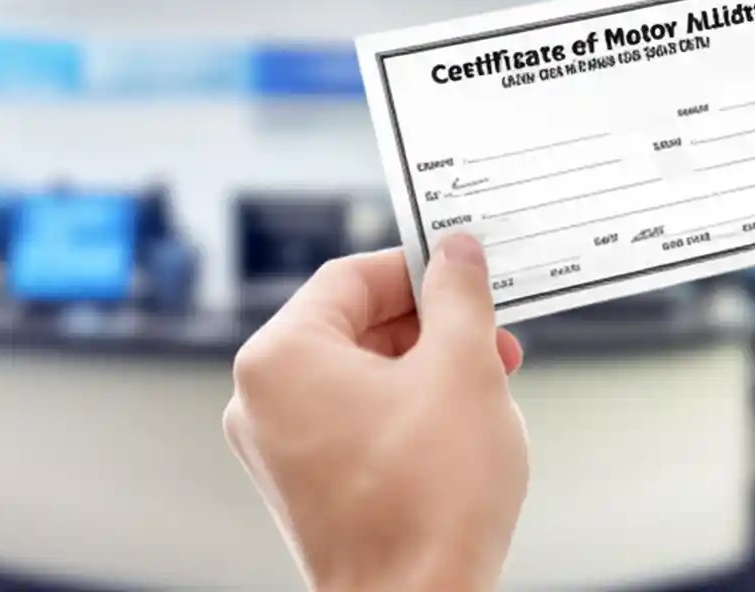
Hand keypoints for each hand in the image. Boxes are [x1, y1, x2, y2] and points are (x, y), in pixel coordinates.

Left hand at [224, 234, 527, 591]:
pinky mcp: (307, 485)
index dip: (418, 268)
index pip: (351, 276)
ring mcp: (280, 448)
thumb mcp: (463, 368)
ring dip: (428, 367)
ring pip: (361, 374)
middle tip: (491, 336)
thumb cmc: (430, 501)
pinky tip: (459, 425)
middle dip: (433, 325)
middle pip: (355, 325)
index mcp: (282, 359)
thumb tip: (457, 254)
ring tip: (487, 386)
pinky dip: (407, 408)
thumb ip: (459, 296)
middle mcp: (263, 401)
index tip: (463, 271)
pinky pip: (356, 418)